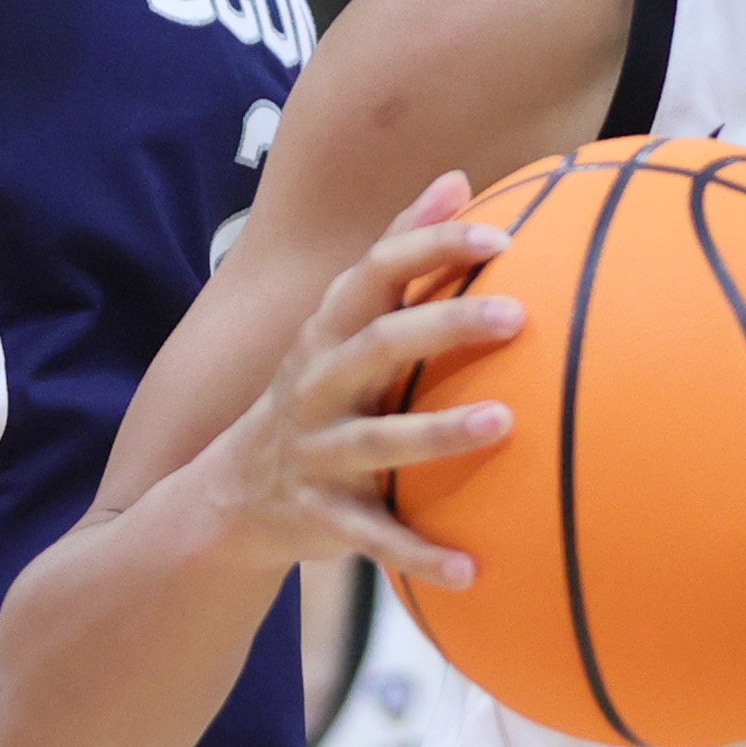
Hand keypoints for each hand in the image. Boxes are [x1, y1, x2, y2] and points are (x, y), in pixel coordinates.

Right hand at [212, 171, 521, 590]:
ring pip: (378, 441)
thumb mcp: (343, 324)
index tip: (498, 236)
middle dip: (443, 328)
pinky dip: (420, 555)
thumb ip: (396, 255)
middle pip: (378, 346)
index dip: (429, 248)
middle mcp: (318, 387)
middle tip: (517, 316)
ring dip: (439, 435)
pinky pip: (375, 540)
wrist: (228, 499)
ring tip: (506, 425)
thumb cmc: (317, 392)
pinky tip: (473, 570)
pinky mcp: (322, 517)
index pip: (374, 273)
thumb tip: (456, 176)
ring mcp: (317, 454)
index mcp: (328, 333)